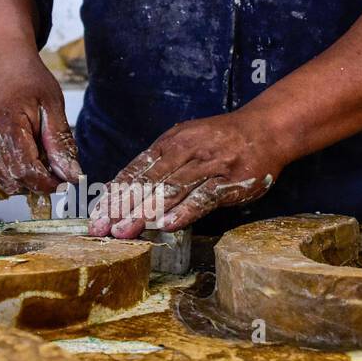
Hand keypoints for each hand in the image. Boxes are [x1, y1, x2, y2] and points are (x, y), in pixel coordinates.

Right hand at [0, 49, 81, 195]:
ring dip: (23, 176)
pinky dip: (8, 170)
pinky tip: (15, 148)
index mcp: (3, 123)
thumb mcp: (52, 105)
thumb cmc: (27, 79)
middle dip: (37, 179)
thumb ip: (61, 143)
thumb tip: (72, 177)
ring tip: (32, 149)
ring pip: (2, 182)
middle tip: (50, 159)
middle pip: (14, 181)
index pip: (27, 173)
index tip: (65, 179)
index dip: (49, 182)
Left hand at [89, 110, 282, 238]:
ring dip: (144, 212)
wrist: (266, 129)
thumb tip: (126, 190)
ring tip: (125, 231)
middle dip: (121, 207)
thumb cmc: (221, 140)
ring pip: (170, 190)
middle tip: (102, 228)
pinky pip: (203, 197)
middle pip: (147, 182)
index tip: (96, 214)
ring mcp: (208, 165)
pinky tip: (166, 225)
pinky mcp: (229, 180)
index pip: (135, 170)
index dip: (113, 194)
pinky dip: (184, 212)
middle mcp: (185, 151)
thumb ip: (160, 164)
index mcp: (170, 142)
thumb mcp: (185, 141)